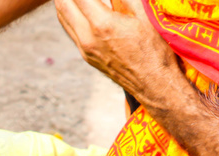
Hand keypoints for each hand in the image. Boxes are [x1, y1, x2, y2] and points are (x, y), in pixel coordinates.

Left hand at [54, 0, 178, 103]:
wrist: (152, 84)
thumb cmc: (155, 48)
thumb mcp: (143, 16)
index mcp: (102, 24)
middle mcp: (87, 38)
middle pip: (64, 5)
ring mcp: (84, 49)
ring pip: (63, 19)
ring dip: (63, 2)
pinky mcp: (86, 56)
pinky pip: (70, 30)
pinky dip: (68, 15)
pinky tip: (73, 7)